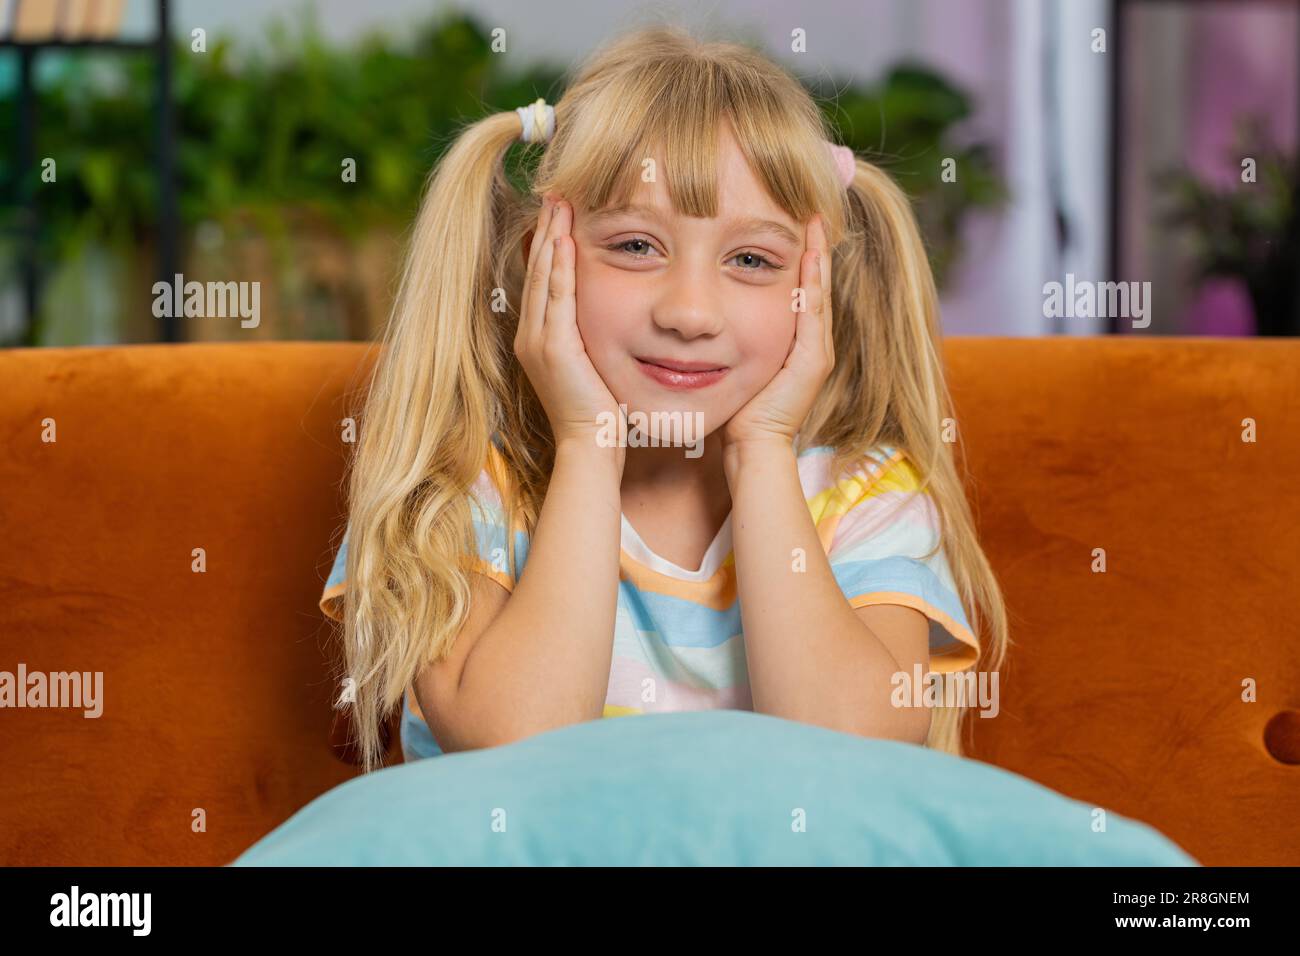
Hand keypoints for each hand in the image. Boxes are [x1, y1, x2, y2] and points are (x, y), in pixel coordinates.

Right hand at [514, 195, 625, 467]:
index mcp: (539, 338)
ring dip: (550, 236)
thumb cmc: (603, 411)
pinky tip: (566, 239)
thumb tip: (615, 313)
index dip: (549, 244)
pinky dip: (560, 265)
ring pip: (543, 276)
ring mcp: (538, 340)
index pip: (544, 279)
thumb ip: (595, 336)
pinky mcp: (553, 346)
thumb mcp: (596, 364)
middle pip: (538, 269)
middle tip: (556, 193)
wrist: (591, 446)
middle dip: (546, 229)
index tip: (560, 212)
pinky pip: (556, 296)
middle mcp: (531, 334)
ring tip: (559, 202)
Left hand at [721, 213, 834, 452]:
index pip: (801, 288)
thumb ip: (731, 338)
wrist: (752, 446)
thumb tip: (707, 313)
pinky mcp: (814, 360)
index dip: (800, 256)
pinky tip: (810, 255)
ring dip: (818, 255)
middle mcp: (813, 342)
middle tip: (811, 209)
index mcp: (796, 341)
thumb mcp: (734, 363)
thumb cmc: (737, 410)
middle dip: (814, 246)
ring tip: (815, 221)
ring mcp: (817, 350)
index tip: (792, 221)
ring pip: (819, 291)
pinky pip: (815, 312)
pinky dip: (814, 282)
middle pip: (816, 283)